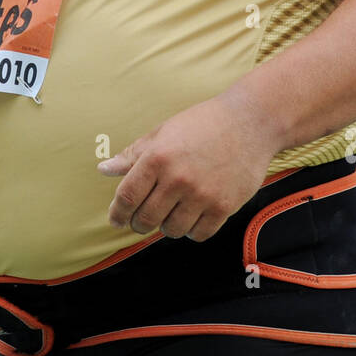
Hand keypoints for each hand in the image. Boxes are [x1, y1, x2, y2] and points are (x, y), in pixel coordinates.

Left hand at [97, 97, 277, 241]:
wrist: (251, 122)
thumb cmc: (203, 124)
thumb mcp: (163, 132)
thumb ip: (132, 155)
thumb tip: (104, 170)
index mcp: (157, 158)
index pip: (127, 197)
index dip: (117, 213)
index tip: (116, 220)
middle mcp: (177, 179)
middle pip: (146, 219)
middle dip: (139, 223)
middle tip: (142, 220)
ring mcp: (202, 195)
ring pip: (171, 230)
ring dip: (166, 227)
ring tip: (170, 214)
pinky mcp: (224, 207)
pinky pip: (199, 234)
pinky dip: (191, 231)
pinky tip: (192, 217)